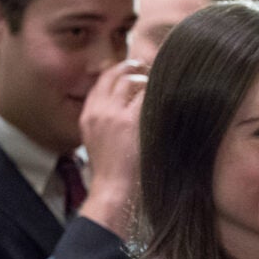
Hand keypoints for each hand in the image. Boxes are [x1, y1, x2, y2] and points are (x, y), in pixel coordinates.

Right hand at [76, 59, 148, 237]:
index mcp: (88, 115)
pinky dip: (159, 92)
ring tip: (163, 84)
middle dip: (134, 68)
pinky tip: (170, 97)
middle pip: (116, 74)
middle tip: (150, 69)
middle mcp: (98, 110)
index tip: (134, 70)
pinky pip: (147, 94)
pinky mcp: (130, 121)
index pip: (103, 79)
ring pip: (132, 80)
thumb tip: (124, 103)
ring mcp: (114, 114)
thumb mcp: (97, 141)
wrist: (112, 191)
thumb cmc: (111, 172)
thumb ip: (106, 119)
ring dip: (149, 80)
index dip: (119, 71)